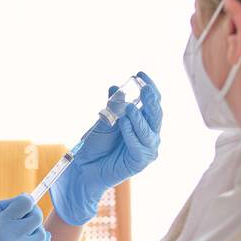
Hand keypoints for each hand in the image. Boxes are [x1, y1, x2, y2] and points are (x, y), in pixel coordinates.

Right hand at [0, 195, 51, 240]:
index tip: (23, 207)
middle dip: (33, 216)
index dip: (27, 202)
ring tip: (24, 238)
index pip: (25, 203)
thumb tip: (26, 199)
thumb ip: (1, 209)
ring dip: (35, 233)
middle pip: (37, 218)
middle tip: (25, 222)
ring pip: (42, 236)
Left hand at [51, 71, 161, 226]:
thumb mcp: (104, 121)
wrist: (84, 167)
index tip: (140, 73)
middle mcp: (148, 133)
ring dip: (139, 117)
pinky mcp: (141, 161)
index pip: (152, 101)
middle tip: (143, 88)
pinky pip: (140, 145)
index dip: (149, 87)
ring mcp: (147, 147)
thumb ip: (113, 107)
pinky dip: (132, 134)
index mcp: (142, 120)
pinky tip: (124, 124)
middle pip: (156, 114)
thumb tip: (116, 88)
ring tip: (127, 108)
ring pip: (149, 129)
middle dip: (150, 100)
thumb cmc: (95, 145)